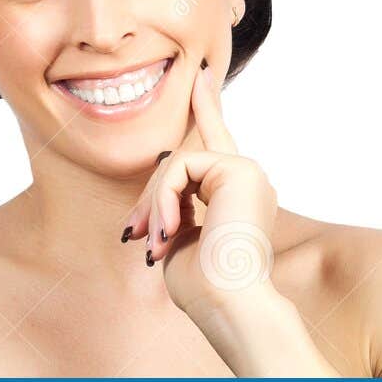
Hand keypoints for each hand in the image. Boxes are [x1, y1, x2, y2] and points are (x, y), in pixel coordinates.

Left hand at [122, 61, 278, 319]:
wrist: (230, 305)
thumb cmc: (205, 287)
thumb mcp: (180, 238)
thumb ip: (175, 203)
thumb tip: (162, 171)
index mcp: (239, 196)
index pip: (217, 142)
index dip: (207, 107)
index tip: (201, 75)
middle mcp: (249, 179)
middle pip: (183, 161)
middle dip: (152, 196)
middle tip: (132, 235)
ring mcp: (247, 171)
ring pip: (178, 163)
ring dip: (154, 204)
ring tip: (153, 243)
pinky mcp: (239, 169)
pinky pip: (181, 167)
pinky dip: (164, 200)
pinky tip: (166, 232)